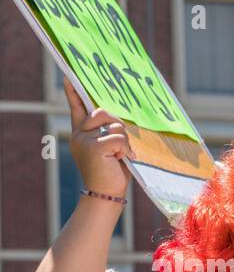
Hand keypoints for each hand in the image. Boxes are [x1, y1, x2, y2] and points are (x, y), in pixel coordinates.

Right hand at [65, 77, 131, 197]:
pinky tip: (123, 159)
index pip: (77, 108)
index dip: (73, 93)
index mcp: (81, 133)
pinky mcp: (93, 146)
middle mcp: (79, 133)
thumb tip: (119, 122)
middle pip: (103, 112)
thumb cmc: (112, 172)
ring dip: (124, 140)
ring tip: (120, 156)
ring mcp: (84, 139)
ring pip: (114, 125)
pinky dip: (126, 149)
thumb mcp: (111, 149)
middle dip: (117, 126)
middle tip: (122, 145)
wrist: (105, 194)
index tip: (69, 77)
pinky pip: (119, 138)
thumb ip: (110, 133)